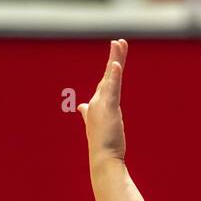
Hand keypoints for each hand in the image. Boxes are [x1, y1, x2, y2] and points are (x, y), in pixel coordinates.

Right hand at [79, 39, 128, 165]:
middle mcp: (98, 101)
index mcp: (98, 104)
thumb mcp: (95, 125)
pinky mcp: (109, 108)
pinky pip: (113, 89)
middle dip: (115, 57)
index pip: (106, 83)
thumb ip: (88, 114)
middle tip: (119, 42)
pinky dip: (114, 76)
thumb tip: (81, 107)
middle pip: (109, 75)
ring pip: (111, 77)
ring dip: (115, 58)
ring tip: (119, 43)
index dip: (111, 70)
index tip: (116, 58)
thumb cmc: (102, 145)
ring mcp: (102, 104)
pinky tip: (116, 63)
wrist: (102, 159)